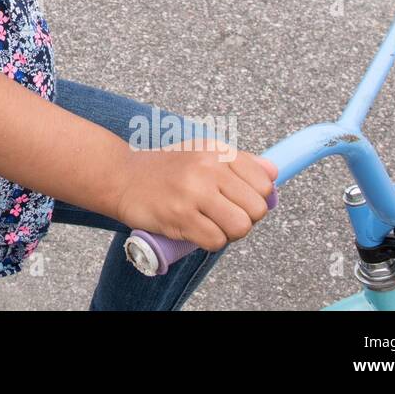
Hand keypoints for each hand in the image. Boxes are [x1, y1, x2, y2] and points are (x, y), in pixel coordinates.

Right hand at [113, 141, 278, 251]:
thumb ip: (239, 162)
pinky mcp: (180, 215)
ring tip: (211, 225)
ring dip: (229, 233)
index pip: (264, 182)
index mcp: (216, 151)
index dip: (256, 199)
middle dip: (245, 218)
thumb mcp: (201, 153)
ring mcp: (194, 192)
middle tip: (223, 216)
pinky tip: (195, 231)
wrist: (120, 177)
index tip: (239, 201)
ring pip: (240, 227)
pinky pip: (216, 240)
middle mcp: (208, 168)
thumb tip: (274, 172)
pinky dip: (209, 242)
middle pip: (256, 208)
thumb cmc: (163, 169)